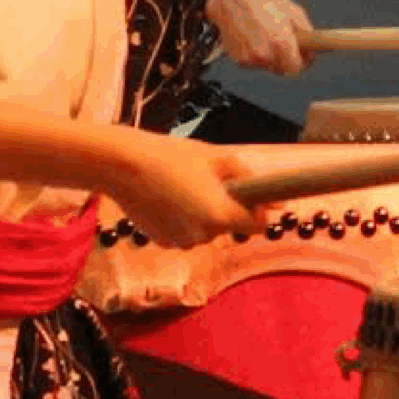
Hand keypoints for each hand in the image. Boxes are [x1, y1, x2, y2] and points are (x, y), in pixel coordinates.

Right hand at [106, 131, 261, 248]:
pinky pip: (184, 233)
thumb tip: (277, 200)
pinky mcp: (162, 242)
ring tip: (182, 186)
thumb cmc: (170, 155)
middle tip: (206, 182)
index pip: (256, 225)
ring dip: (202, 214)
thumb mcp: (215, 157)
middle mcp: (203, 236)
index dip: (256, 210)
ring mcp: (181, 242)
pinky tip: (166, 197)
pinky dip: (182, 220)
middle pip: (228, 226)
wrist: (121, 165)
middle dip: (225, 207)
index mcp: (221, 215)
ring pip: (205, 230)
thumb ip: (248, 179)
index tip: (248, 196)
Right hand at [206, 0, 314, 74]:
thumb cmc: (260, 2)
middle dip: (287, 60)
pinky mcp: (238, 59)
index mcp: (281, 43)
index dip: (303, 62)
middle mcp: (265, 55)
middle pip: (283, 69)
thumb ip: (306, 31)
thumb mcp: (292, 10)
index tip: (304, 57)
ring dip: (271, 56)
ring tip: (266, 36)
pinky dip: (256, 54)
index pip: (298, 68)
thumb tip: (314, 46)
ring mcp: (250, 59)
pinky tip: (253, 37)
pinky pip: (253, 62)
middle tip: (286, 45)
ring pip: (268, 66)